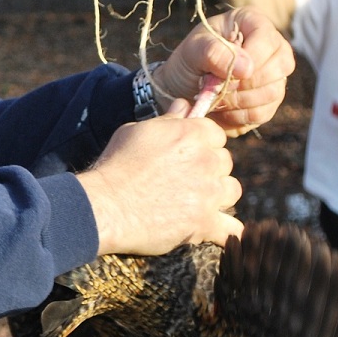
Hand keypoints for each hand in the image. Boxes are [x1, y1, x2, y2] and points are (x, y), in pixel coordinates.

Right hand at [76, 102, 241, 254]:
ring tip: (194, 202)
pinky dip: (227, 232)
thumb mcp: (135, 132)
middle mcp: (206, 160)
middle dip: (208, 169)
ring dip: (217, 196)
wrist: (105, 205)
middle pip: (225, 162)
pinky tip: (218, 230)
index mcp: (192, 133)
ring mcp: (208, 193)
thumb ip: (167, 119)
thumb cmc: (116, 165)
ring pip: (231, 191)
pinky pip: (232, 230)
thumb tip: (184, 105)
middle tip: (183, 179)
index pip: (216, 135)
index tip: (187, 154)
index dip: (202, 144)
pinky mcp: (204, 223)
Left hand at [153, 9, 294, 136]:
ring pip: (273, 92)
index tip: (224, 72)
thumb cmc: (188, 62)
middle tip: (216, 87)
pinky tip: (223, 110)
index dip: (249, 60)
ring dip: (240, 101)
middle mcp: (271, 46)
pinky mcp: (270, 100)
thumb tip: (247, 68)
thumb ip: (214, 52)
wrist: (181, 89)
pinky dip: (240, 115)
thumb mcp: (192, 51)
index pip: (267, 40)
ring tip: (217, 98)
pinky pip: (265, 112)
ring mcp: (275, 74)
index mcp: (252, 23)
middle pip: (279, 66)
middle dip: (244, 83)